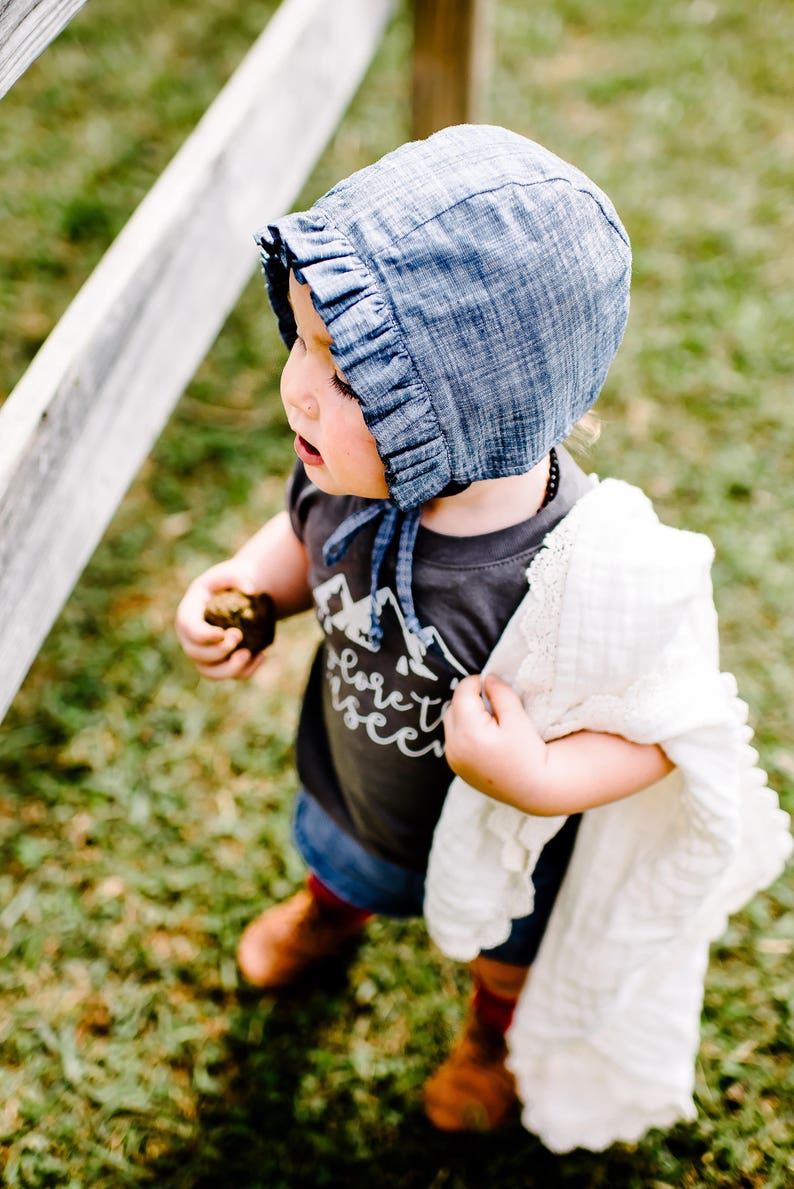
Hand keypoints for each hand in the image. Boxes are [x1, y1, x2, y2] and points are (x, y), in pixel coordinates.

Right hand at [175, 558, 266, 679]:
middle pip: (196, 654)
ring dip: (229, 669)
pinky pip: (228, 675)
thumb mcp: (232, 572)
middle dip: (217, 651)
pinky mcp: (220, 663)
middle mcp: (191, 637)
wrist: (238, 594)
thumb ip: (239, 576)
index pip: (188, 628)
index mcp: (188, 613)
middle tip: (238, 635)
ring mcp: (204, 652)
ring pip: (209, 672)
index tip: (222, 633)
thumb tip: (250, 590)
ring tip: (248, 654)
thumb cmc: (231, 582)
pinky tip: (262, 655)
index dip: (203, 635)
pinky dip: (245, 671)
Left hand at [444, 674, 674, 815]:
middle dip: (469, 699)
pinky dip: (464, 731)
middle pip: (453, 706)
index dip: (477, 683)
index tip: (493, 685)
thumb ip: (500, 694)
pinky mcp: (456, 767)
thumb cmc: (530, 752)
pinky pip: (454, 739)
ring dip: (465, 714)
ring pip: (451, 722)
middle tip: (493, 703)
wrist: (534, 789)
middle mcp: (454, 746)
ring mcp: (453, 759)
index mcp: (469, 732)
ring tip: (489, 719)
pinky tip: (485, 736)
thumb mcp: (517, 718)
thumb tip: (488, 678)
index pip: (462, 692)